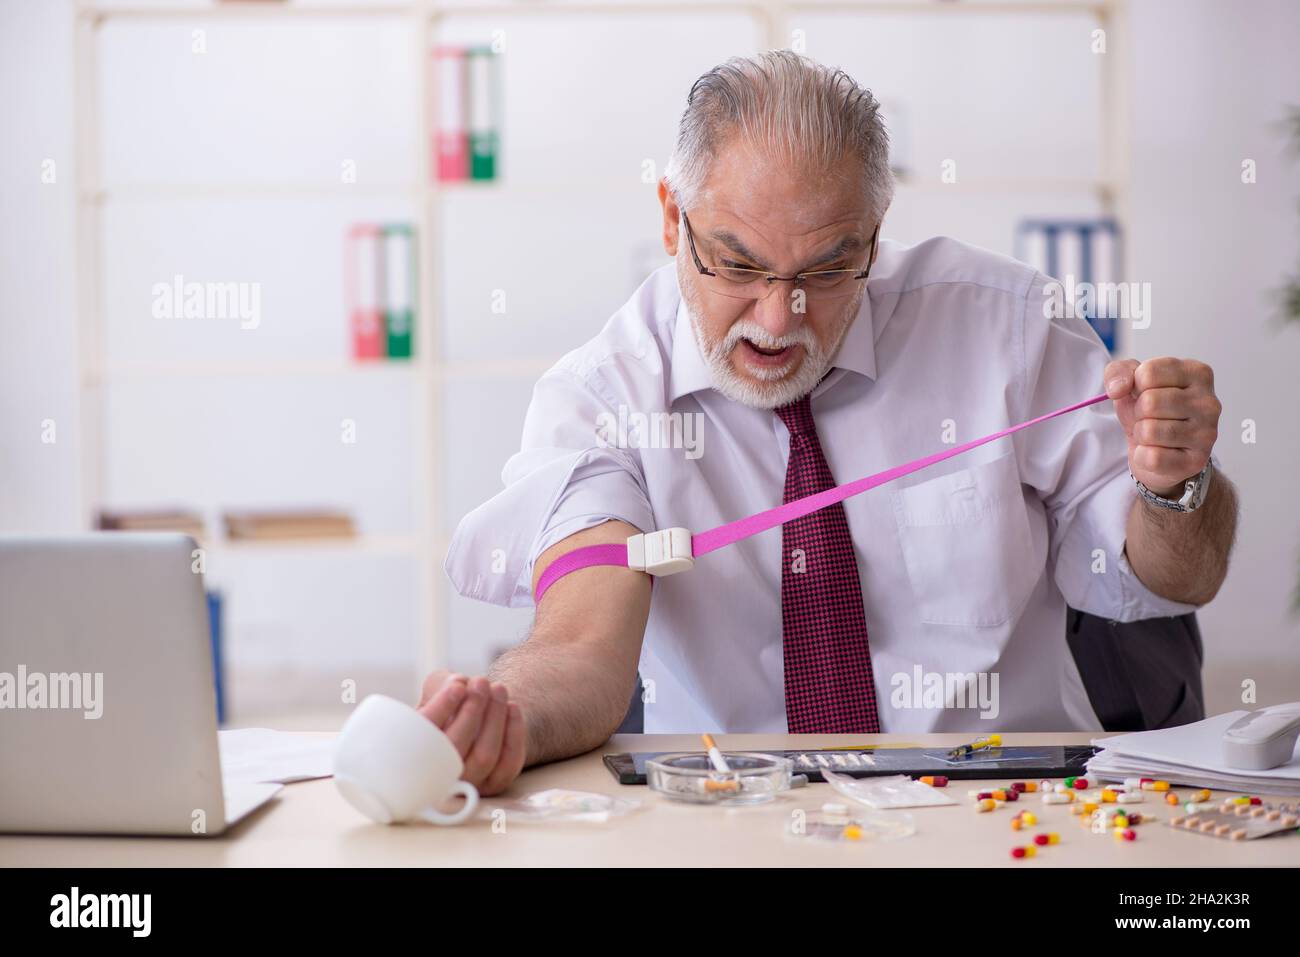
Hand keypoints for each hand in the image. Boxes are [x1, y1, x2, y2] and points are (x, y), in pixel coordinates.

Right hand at [417, 670, 525, 795]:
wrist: (474, 725)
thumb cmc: (449, 705)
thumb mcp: (436, 690)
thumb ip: (441, 685)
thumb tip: (459, 684)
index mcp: (411, 751)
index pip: (423, 733)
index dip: (442, 708)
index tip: (458, 686)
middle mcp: (436, 775)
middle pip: (455, 747)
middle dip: (472, 710)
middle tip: (481, 682)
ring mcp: (466, 783)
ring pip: (484, 757)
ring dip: (495, 718)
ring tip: (498, 688)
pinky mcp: (493, 785)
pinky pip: (508, 764)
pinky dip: (514, 733)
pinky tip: (512, 707)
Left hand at [1104, 356, 1220, 497]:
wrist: (1158, 452)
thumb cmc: (1148, 412)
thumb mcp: (1130, 384)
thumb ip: (1118, 372)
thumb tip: (1117, 389)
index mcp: (1197, 373)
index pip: (1149, 373)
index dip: (1135, 386)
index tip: (1143, 393)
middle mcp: (1209, 402)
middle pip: (1150, 402)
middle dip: (1137, 412)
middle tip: (1148, 418)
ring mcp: (1207, 434)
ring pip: (1149, 431)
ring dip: (1140, 434)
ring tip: (1152, 434)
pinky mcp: (1195, 461)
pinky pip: (1152, 457)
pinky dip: (1143, 455)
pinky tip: (1157, 452)